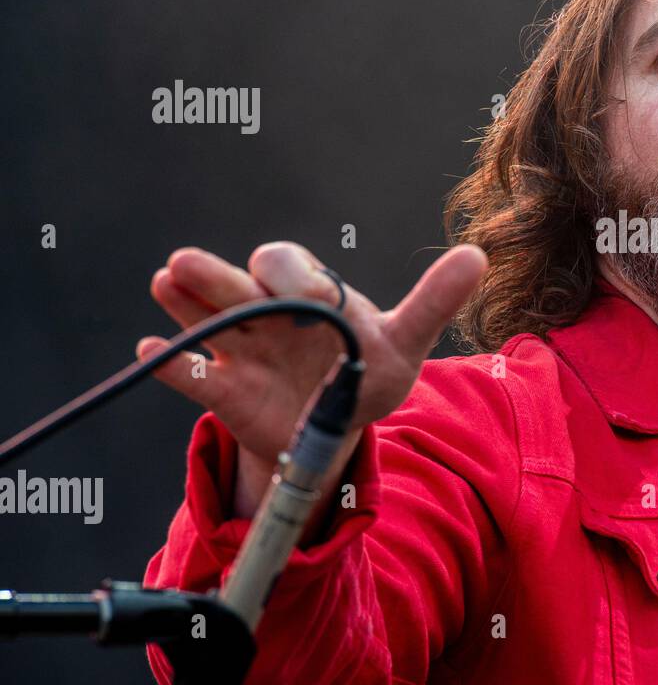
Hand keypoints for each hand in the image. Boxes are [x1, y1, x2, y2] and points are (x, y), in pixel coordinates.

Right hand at [137, 242, 486, 517]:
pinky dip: (170, 362)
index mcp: (308, 291)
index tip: (306, 298)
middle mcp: (266, 309)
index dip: (292, 278)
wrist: (337, 428)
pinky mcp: (224, 387)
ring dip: (183, 300)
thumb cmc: (367, 371)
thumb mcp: (406, 340)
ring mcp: (240, 346)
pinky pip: (190, 372)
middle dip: (216, 276)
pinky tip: (153, 351)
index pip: (287, 266)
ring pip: (203, 315)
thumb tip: (478, 256)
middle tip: (188, 264)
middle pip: (235, 283)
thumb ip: (434, 301)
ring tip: (166, 281)